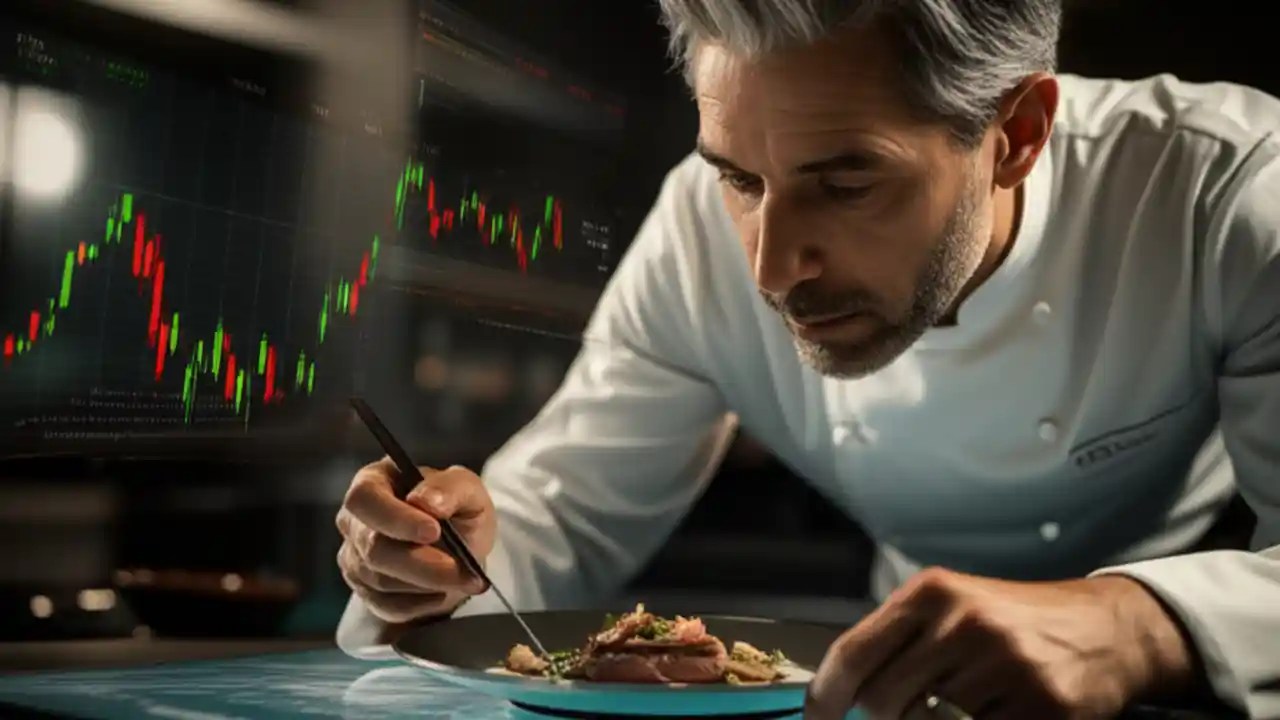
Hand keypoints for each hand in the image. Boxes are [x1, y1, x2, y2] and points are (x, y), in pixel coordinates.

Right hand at [336, 458, 496, 624]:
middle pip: (373, 547)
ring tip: (463, 578)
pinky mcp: (364, 590)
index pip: (366, 498)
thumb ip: (450, 487)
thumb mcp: (466, 489)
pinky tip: (443, 592)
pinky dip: (420, 602)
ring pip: (381, 580)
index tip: (434, 531)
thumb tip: (427, 502)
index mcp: (374, 482)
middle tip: (460, 569)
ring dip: (428, 583)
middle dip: (421, 562)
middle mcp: (355, 520)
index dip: (396, 517)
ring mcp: (355, 557)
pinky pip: (386, 605)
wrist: (460, 548)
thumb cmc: (458, 510)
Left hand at [804, 567, 1196, 719]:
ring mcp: (1005, 664)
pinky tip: (995, 714)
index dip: (825, 696)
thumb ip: (898, 641)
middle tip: (911, 710)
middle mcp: (964, 622)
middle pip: (883, 701)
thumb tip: (842, 693)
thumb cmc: (1013, 622)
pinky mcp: (1042, 706)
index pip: (854, 652)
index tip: (817, 718)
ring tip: (966, 705)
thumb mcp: (950, 609)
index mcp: (932, 592)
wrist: (1107, 629)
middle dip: (887, 717)